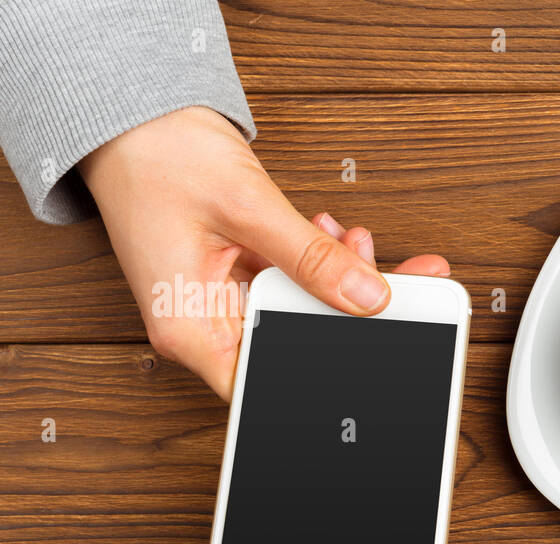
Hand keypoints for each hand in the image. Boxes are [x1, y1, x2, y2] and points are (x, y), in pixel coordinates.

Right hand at [78, 106, 450, 400]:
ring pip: (300, 314)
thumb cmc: (156, 155)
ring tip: (358, 243)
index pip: (265, 383)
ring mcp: (223, 302)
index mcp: (191, 330)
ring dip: (337, 282)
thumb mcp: (245, 206)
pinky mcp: (238, 278)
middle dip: (349, 316)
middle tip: (401, 287)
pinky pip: (290, 285)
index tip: (375, 347)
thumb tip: (368, 297)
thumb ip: (310, 257)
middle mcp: (206, 326)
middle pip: (294, 347)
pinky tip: (331, 234)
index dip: (321, 371)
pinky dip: (318, 262)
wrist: (131, 116)